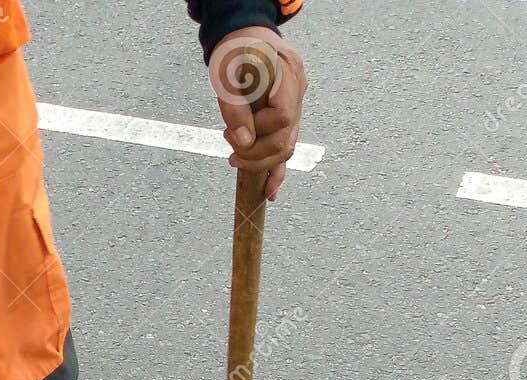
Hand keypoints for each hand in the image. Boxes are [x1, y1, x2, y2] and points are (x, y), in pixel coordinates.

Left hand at [209, 26, 307, 202]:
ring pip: (287, 147)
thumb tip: (244, 144)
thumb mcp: (228, 74)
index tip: (233, 132)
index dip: (258, 131)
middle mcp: (298, 92)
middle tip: (231, 153)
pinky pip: (286, 147)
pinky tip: (270, 192)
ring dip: (263, 163)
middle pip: (286, 139)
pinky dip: (276, 171)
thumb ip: (236, 108)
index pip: (281, 117)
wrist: (245, 39)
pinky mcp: (289, 118)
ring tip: (237, 162)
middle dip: (257, 154)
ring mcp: (297, 106)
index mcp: (288, 74)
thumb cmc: (235, 52)